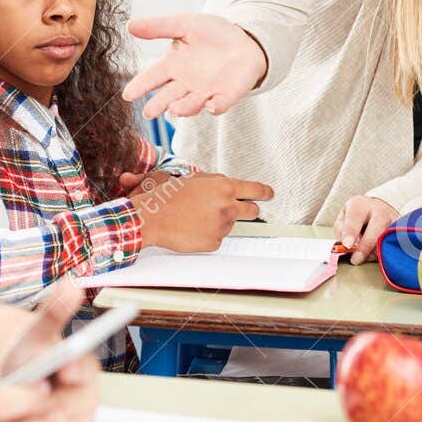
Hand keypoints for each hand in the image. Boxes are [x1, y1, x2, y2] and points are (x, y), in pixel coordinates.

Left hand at [16, 278, 99, 421]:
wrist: (7, 373)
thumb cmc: (22, 349)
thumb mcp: (33, 330)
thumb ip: (53, 312)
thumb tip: (73, 284)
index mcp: (83, 363)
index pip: (86, 368)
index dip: (77, 370)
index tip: (64, 369)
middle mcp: (86, 394)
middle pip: (75, 407)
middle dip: (50, 405)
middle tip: (26, 402)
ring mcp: (76, 421)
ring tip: (13, 416)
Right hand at [122, 14, 268, 120]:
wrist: (245, 40)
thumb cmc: (211, 34)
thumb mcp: (184, 24)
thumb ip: (159, 27)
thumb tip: (130, 25)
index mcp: (172, 66)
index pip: (152, 77)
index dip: (140, 86)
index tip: (128, 95)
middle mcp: (185, 84)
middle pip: (168, 97)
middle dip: (158, 105)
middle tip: (148, 112)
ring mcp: (205, 92)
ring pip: (191, 104)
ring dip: (184, 108)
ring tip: (174, 109)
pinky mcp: (226, 95)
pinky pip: (220, 103)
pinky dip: (216, 106)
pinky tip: (211, 106)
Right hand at [130, 172, 272, 251]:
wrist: (152, 217)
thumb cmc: (167, 196)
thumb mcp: (191, 179)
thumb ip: (212, 182)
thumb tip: (224, 185)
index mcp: (223, 186)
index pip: (255, 190)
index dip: (265, 193)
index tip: (270, 194)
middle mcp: (227, 206)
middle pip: (252, 211)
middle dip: (248, 210)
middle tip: (238, 210)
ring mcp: (222, 226)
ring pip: (229, 225)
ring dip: (218, 222)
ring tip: (195, 218)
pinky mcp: (214, 242)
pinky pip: (216, 238)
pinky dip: (207, 235)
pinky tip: (191, 229)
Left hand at [336, 195, 399, 263]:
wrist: (378, 210)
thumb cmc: (357, 218)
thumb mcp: (343, 219)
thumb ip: (341, 232)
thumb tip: (346, 247)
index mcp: (360, 205)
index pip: (356, 217)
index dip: (351, 232)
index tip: (347, 245)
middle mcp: (379, 210)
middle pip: (377, 227)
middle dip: (366, 246)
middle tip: (356, 259)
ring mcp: (394, 220)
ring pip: (387, 238)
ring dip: (376, 252)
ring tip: (367, 257)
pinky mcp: (404, 231)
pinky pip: (396, 245)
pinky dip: (387, 254)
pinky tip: (379, 257)